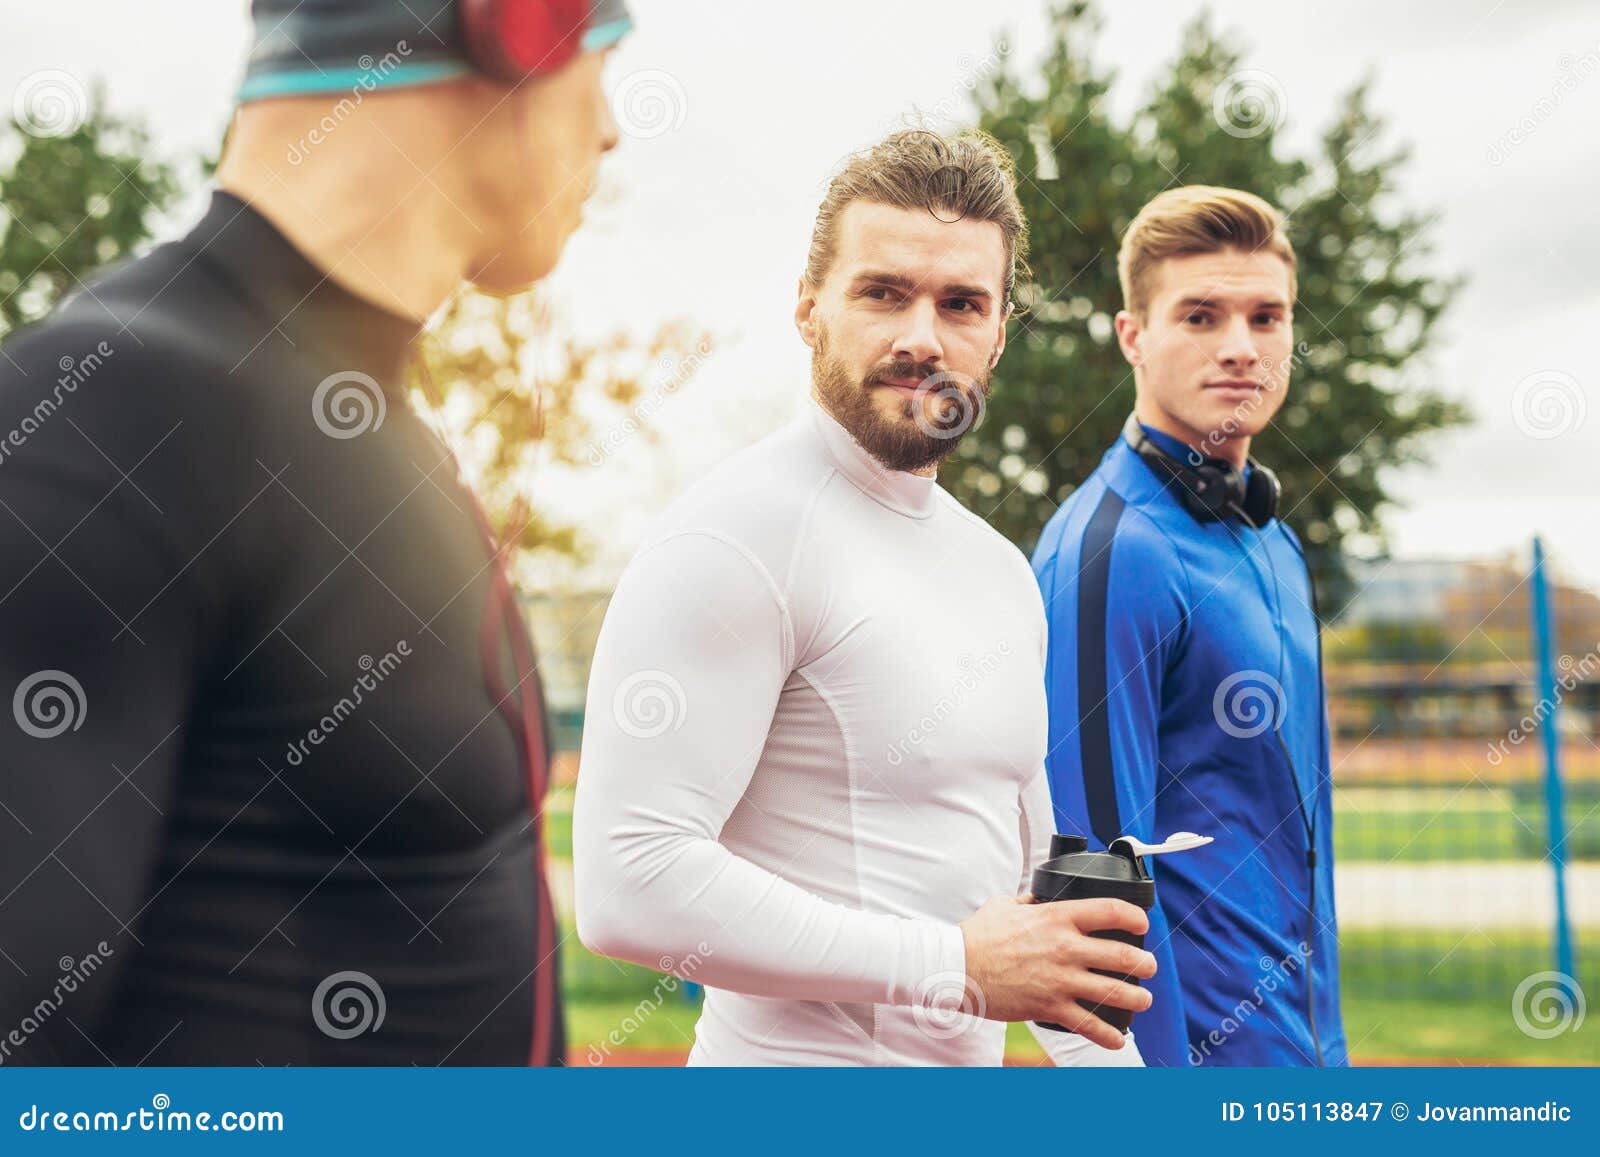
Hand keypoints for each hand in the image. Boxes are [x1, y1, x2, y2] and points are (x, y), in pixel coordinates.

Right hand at [956, 893, 1156, 1049]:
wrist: (958, 967)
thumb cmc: (978, 935)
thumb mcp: (1005, 904)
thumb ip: (1030, 901)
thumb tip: (1039, 898)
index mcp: (1057, 917)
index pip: (1109, 911)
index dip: (1134, 917)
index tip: (1141, 924)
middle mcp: (1065, 947)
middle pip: (1122, 955)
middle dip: (1144, 964)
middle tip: (1149, 968)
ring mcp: (1060, 979)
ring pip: (1113, 992)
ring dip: (1136, 999)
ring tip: (1143, 1000)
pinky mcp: (1050, 1007)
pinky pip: (1088, 1025)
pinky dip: (1108, 1035)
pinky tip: (1117, 1038)